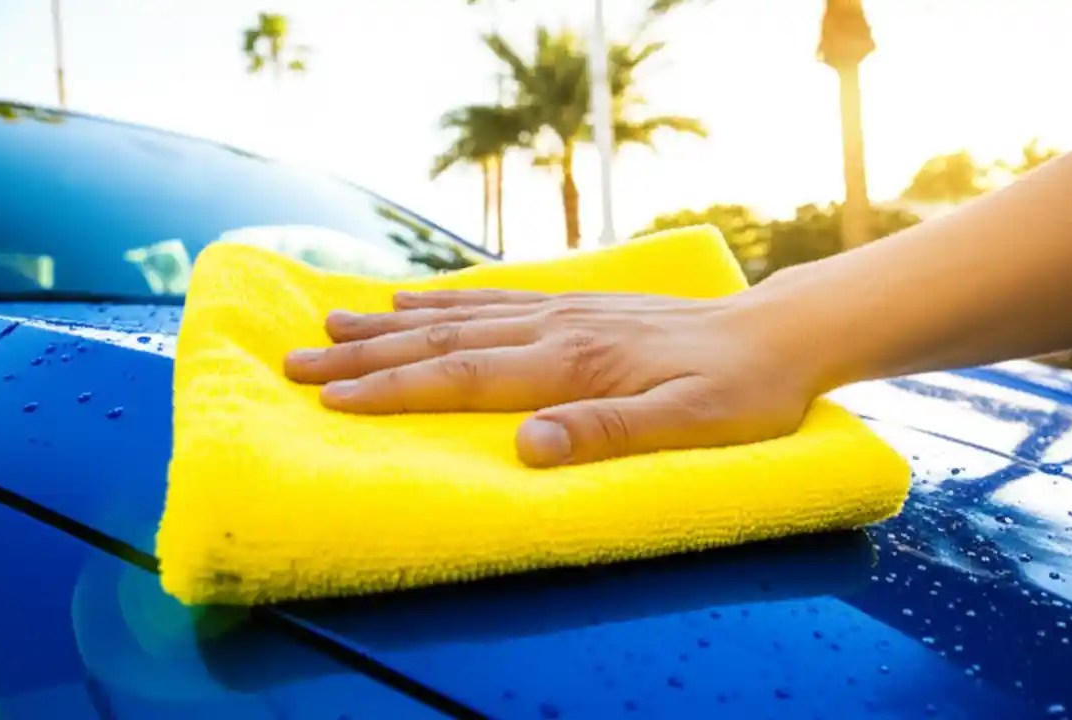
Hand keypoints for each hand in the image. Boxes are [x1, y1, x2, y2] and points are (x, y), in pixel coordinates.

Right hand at [283, 288, 818, 467]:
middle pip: (441, 340)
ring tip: (328, 321)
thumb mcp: (692, 425)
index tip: (327, 398)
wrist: (778, 332)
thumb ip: (607, 433)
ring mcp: (562, 310)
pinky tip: (410, 300)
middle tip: (293, 359)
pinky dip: (441, 300)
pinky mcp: (575, 304)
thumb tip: (524, 445)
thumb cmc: (741, 391)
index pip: (462, 377)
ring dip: (388, 323)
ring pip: (456, 313)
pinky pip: (492, 298)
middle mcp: (555, 329)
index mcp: (573, 364)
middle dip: (364, 355)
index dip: (392, 390)